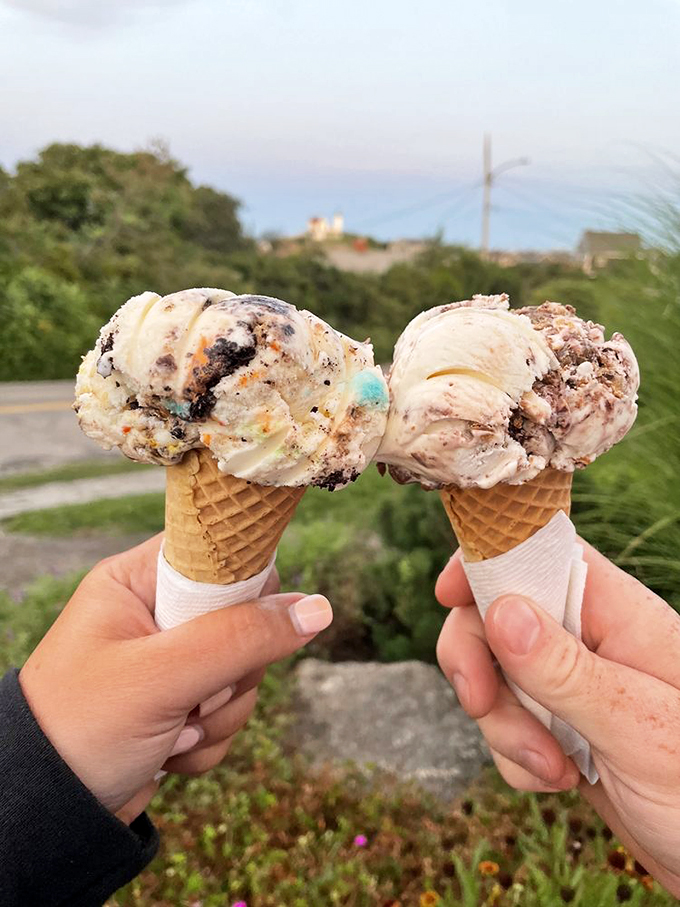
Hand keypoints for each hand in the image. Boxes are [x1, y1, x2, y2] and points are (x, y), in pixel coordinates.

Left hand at [19, 535, 332, 822]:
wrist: (46, 816)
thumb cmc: (81, 730)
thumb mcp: (162, 678)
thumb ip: (241, 638)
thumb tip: (318, 609)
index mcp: (137, 583)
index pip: (217, 555)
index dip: (245, 586)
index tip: (250, 623)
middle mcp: (155, 616)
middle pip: (244, 620)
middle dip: (230, 673)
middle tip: (192, 695)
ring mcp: (169, 663)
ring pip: (241, 674)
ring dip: (218, 715)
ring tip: (171, 731)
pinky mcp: (178, 705)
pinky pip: (227, 714)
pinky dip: (207, 742)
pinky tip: (168, 752)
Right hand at [436, 543, 679, 896]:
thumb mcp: (636, 726)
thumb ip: (566, 669)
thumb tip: (500, 610)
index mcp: (619, 615)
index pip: (542, 555)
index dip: (489, 561)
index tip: (448, 593)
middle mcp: (591, 640)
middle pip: (498, 615)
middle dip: (477, 661)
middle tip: (479, 702)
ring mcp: (574, 686)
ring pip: (496, 675)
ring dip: (503, 725)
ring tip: (553, 769)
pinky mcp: (563, 730)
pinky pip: (508, 725)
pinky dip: (516, 757)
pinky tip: (559, 782)